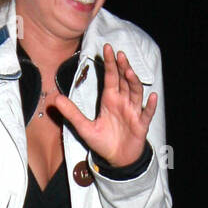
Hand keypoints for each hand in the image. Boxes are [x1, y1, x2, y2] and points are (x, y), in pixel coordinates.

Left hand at [48, 43, 157, 167]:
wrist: (117, 159)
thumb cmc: (103, 141)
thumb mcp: (84, 127)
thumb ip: (71, 113)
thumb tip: (55, 99)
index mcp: (110, 100)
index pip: (111, 78)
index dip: (110, 64)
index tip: (107, 49)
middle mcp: (123, 102)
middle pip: (124, 81)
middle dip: (123, 67)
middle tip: (120, 54)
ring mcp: (133, 112)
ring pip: (136, 93)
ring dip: (134, 82)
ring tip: (130, 72)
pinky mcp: (141, 125)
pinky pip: (146, 114)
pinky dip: (150, 106)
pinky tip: (152, 97)